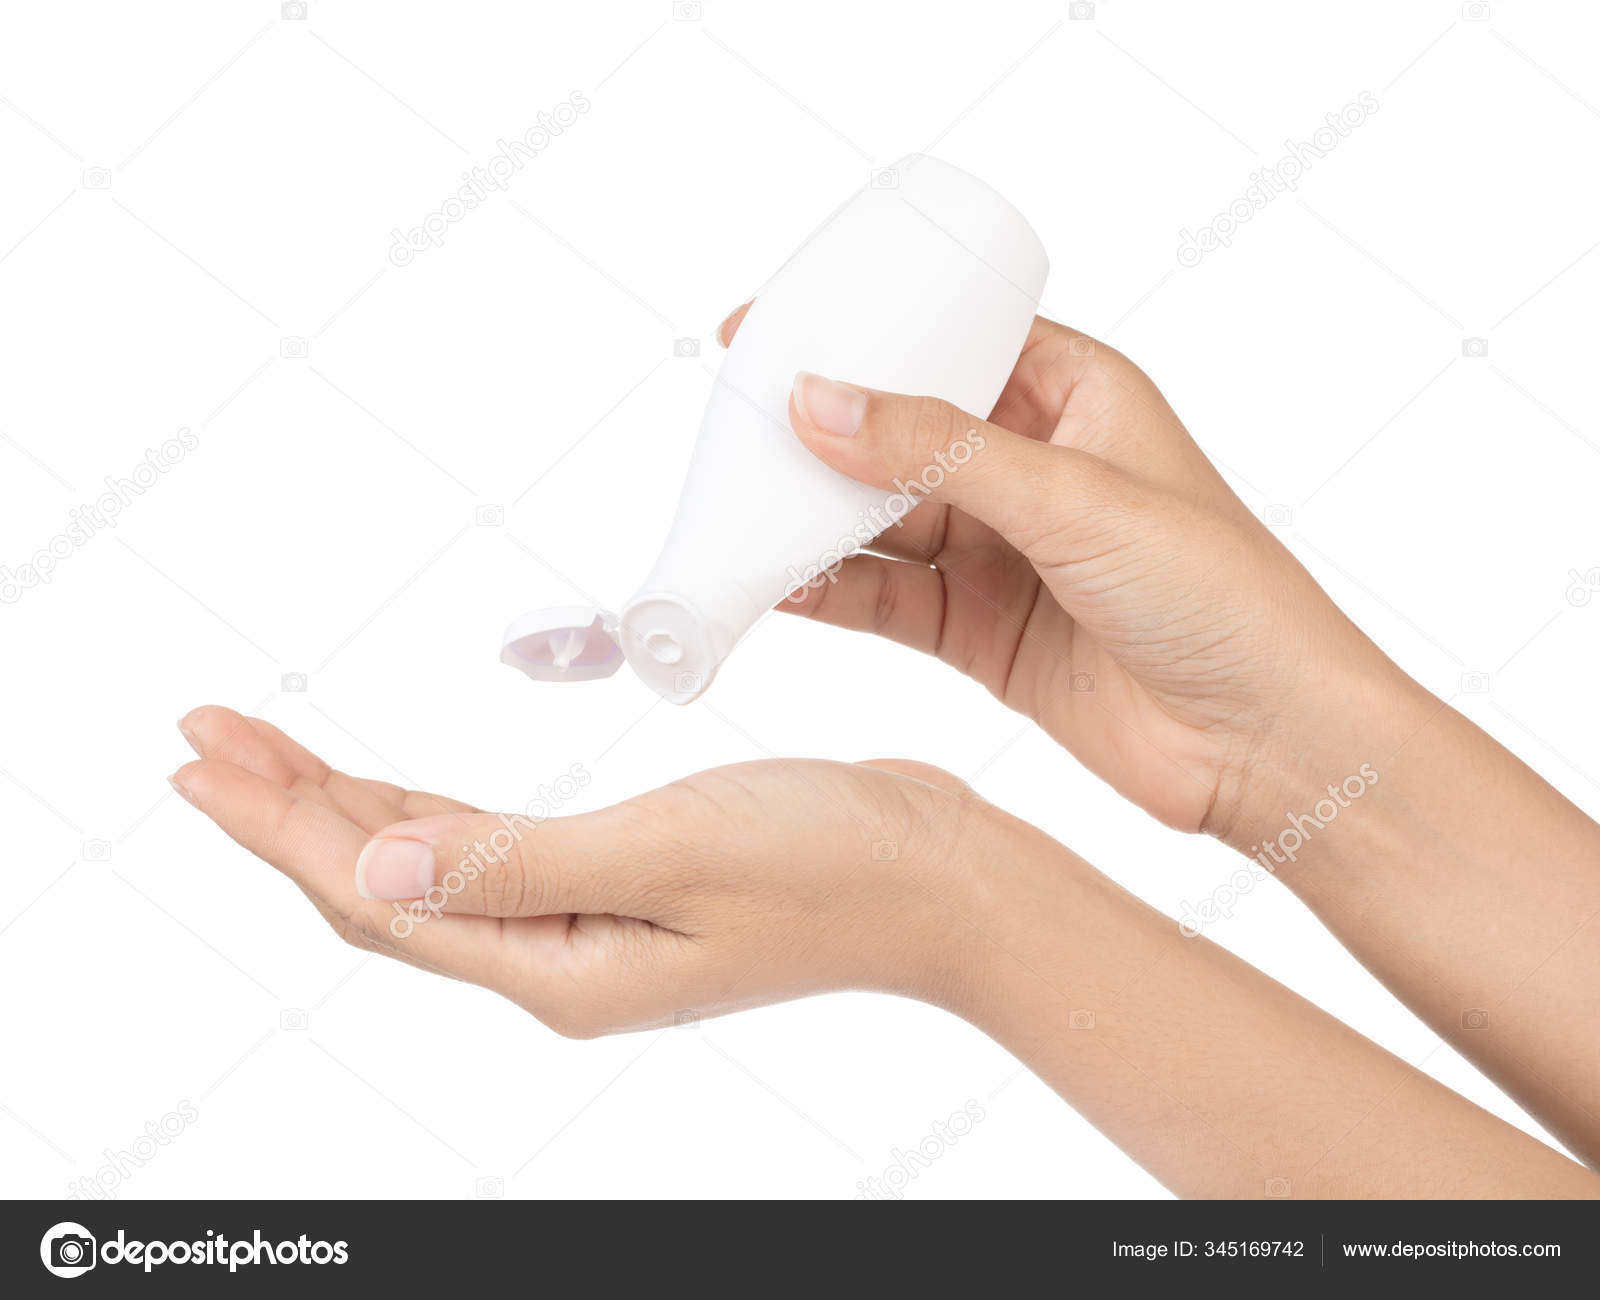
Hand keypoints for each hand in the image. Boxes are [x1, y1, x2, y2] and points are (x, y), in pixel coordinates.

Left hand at [168, 705, 1599, 1196]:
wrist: (944, 881)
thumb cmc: (833, 865)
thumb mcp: (668, 857)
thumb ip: (514, 873)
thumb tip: (372, 880)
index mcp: (557, 965)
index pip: (374, 901)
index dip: (278, 830)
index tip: (201, 757)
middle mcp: (557, 957)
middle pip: (381, 888)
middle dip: (286, 812)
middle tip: (203, 735)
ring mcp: (588, 924)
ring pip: (427, 868)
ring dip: (344, 809)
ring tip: (264, 751)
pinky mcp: (621, 881)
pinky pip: (487, 852)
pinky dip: (424, 815)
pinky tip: (389, 791)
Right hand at [719, 306, 1599, 1167]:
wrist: (1267, 746)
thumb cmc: (1221, 596)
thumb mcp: (1074, 499)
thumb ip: (940, 451)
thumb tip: (819, 402)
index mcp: (1075, 396)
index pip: (949, 339)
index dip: (862, 331)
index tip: (770, 328)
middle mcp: (1031, 468)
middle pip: (898, 434)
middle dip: (819, 435)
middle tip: (731, 428)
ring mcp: (1002, 553)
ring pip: (881, 521)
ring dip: (813, 519)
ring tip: (733, 509)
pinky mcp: (979, 631)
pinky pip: (885, 598)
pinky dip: (829, 592)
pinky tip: (776, 585)